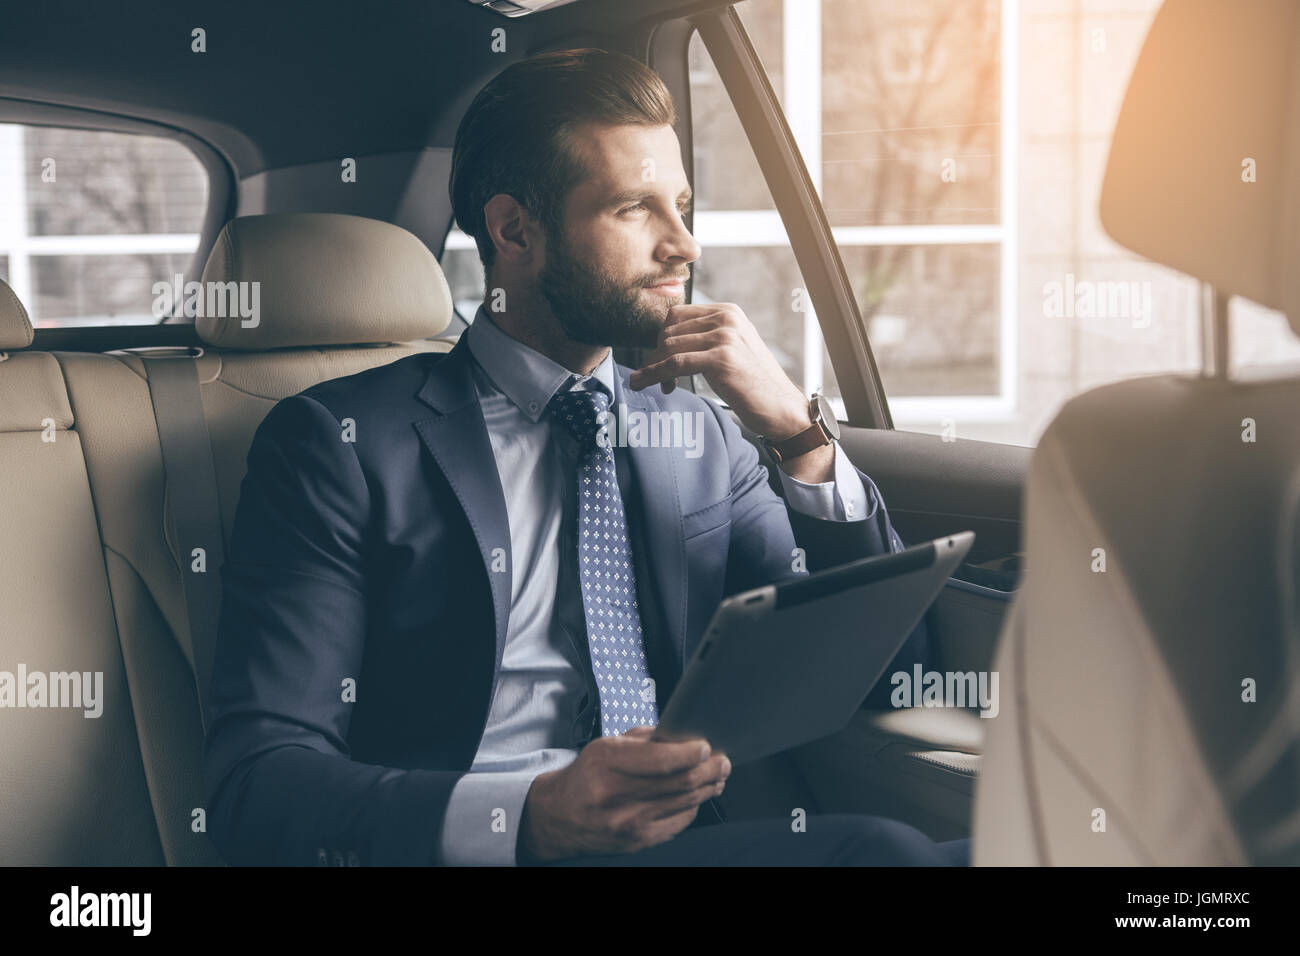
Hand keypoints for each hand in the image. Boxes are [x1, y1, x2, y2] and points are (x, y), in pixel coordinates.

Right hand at [518, 726, 730, 862]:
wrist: (560, 816)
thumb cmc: (588, 775)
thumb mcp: (607, 746)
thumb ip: (645, 739)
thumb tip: (684, 736)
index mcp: (607, 761)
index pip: (661, 759)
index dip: (691, 753)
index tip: (706, 746)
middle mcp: (616, 794)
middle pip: (680, 782)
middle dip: (710, 770)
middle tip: (723, 761)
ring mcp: (628, 822)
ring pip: (685, 802)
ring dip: (708, 787)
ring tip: (718, 776)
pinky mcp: (637, 841)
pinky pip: (679, 822)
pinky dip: (693, 807)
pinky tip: (698, 796)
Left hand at [629, 303, 810, 440]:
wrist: (781, 407)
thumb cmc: (753, 384)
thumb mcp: (730, 349)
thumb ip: (704, 338)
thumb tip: (664, 342)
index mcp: (728, 311)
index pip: (676, 315)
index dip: (662, 339)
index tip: (660, 361)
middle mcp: (727, 318)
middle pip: (669, 330)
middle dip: (657, 355)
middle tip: (659, 379)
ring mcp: (725, 337)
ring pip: (669, 347)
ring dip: (654, 368)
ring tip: (654, 386)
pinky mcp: (721, 359)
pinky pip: (675, 364)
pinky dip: (656, 374)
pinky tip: (645, 384)